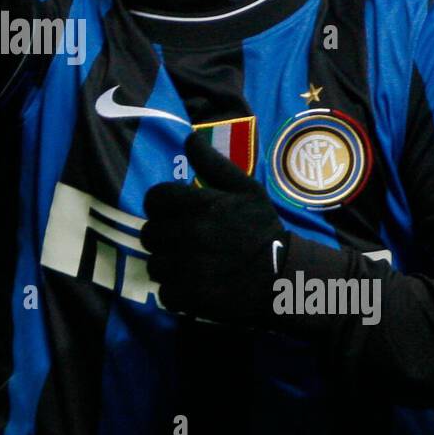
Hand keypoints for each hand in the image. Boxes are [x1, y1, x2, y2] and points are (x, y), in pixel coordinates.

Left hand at [142, 131, 288, 324]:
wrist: (284, 277)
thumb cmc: (263, 230)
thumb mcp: (246, 190)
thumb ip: (214, 164)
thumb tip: (189, 138)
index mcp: (201, 204)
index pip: (154, 198)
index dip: (161, 206)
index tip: (173, 214)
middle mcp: (190, 233)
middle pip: (149, 233)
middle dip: (164, 237)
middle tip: (185, 242)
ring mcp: (188, 267)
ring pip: (154, 264)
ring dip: (169, 266)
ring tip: (191, 266)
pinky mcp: (189, 296)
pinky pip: (164, 293)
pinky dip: (177, 293)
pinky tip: (196, 286)